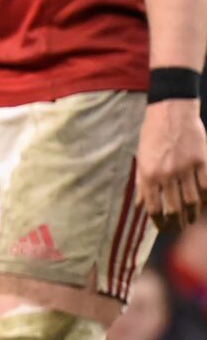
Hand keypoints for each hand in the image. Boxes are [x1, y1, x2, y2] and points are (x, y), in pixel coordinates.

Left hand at [137, 99, 206, 230]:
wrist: (170, 111)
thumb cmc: (152, 134)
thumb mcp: (141, 158)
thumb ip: (141, 183)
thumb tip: (139, 206)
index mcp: (148, 173)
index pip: (153, 207)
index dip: (159, 222)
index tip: (162, 228)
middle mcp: (166, 173)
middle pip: (174, 208)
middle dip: (176, 223)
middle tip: (179, 227)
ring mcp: (186, 168)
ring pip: (193, 202)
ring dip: (192, 215)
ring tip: (191, 219)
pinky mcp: (202, 161)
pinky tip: (204, 205)